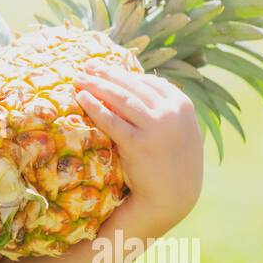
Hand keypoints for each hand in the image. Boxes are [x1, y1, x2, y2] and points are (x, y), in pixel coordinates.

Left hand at [72, 59, 203, 225]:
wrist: (174, 195)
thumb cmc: (172, 160)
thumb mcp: (179, 128)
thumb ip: (165, 107)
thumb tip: (140, 82)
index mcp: (183, 105)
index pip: (148, 81)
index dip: (124, 73)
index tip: (105, 68)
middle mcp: (171, 113)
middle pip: (132, 86)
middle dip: (107, 74)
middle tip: (87, 67)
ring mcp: (156, 128)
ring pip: (121, 98)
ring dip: (97, 85)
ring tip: (79, 78)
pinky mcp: (138, 145)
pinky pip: (111, 121)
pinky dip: (95, 107)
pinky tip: (81, 98)